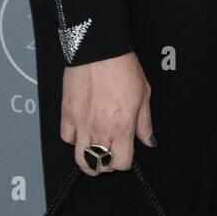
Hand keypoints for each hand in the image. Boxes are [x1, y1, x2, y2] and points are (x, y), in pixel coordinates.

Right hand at [60, 51, 153, 175]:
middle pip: (100, 165)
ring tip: (95, 153)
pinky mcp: (67, 114)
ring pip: (80, 159)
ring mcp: (81, 124)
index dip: (126, 161)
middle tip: (112, 152)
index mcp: (122, 127)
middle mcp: (100, 129)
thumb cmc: (122, 67)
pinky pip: (67, 138)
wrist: (100, 50)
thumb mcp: (144, 94)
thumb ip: (145, 123)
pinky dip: (74, 139)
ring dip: (89, 160)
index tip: (127, 153)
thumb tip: (149, 140)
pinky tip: (82, 131)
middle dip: (108, 163)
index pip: (122, 163)